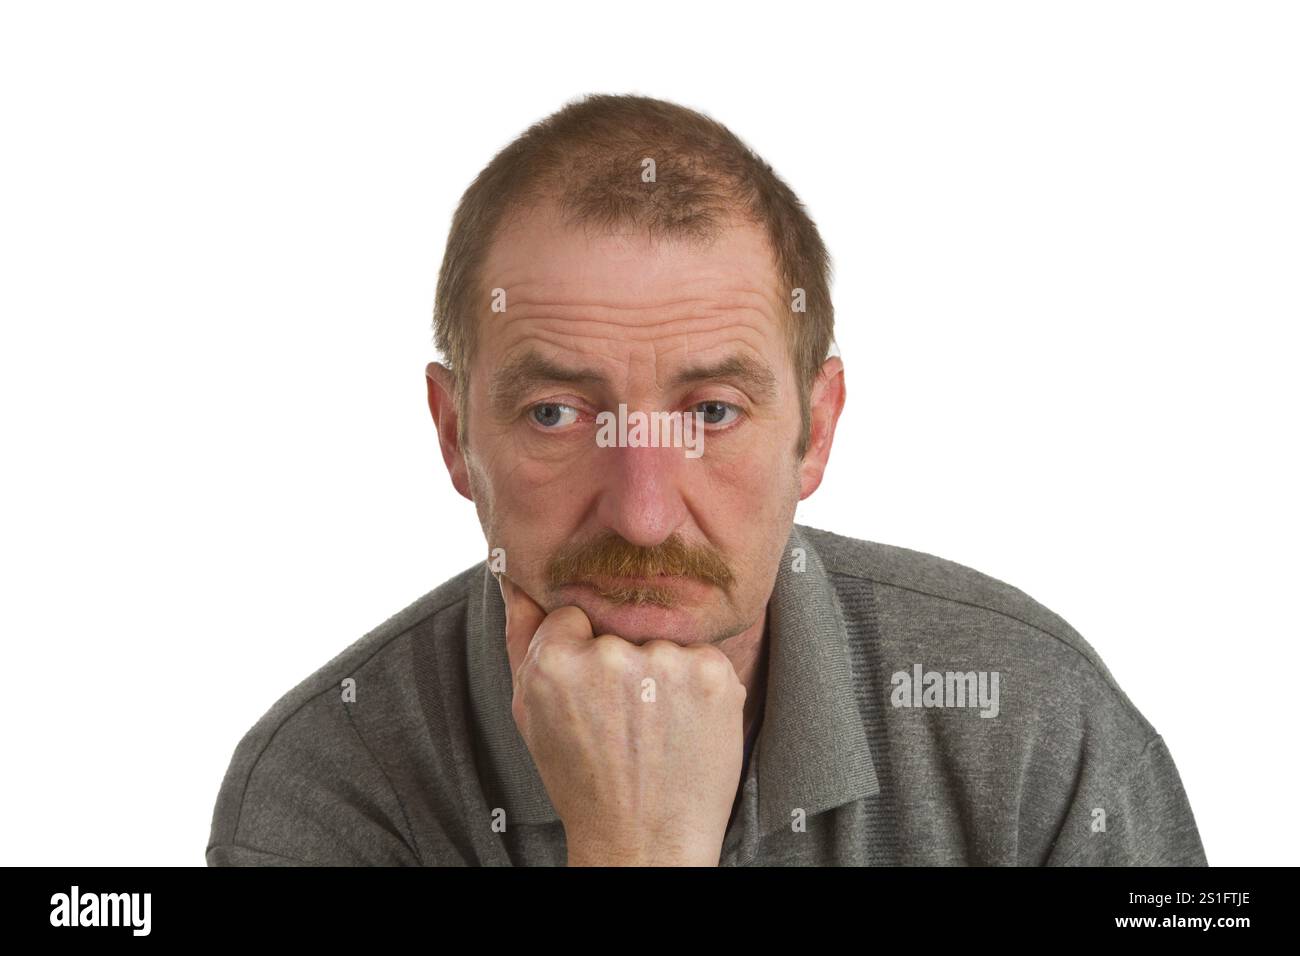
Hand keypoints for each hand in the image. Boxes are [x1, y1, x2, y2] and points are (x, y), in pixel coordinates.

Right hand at [497, 572, 745, 865]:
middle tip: (623, 721)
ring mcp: (666, 664)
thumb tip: (511, 572)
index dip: (581, 655)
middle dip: (621, 663)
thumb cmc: (582, 779)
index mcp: (555, 662)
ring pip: (661, 640)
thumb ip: (520, 636)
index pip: (573, 615)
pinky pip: (700, 654)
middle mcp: (610, 657)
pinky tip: (682, 727)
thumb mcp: (529, 712)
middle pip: (617, 626)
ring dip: (661, 673)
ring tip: (654, 730)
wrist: (644, 843)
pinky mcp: (713, 674)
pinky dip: (695, 685)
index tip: (588, 697)